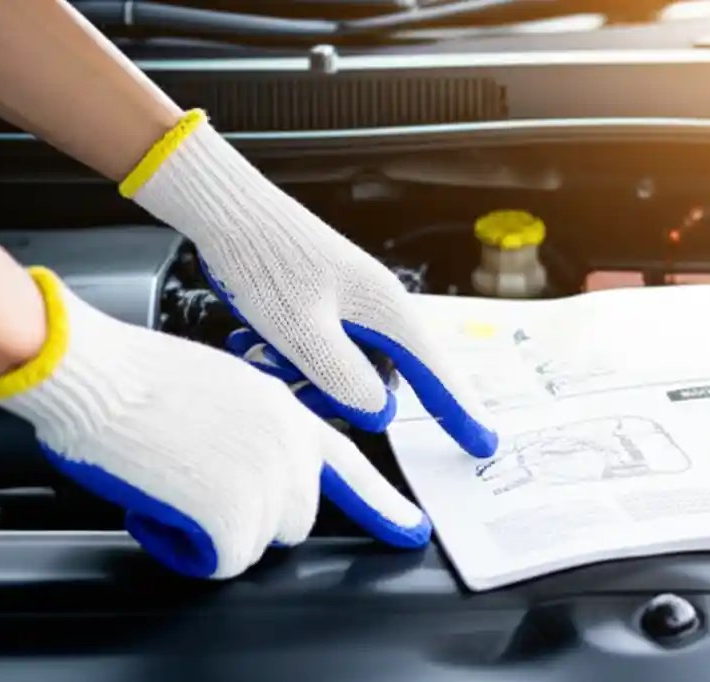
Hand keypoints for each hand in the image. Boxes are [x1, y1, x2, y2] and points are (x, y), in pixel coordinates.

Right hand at [0, 268, 430, 578]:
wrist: (96, 373)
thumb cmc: (135, 379)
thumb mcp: (223, 394)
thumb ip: (255, 434)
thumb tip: (249, 473)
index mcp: (288, 412)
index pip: (350, 465)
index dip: (382, 504)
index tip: (410, 530)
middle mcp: (290, 445)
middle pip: (294, 521)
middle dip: (248, 518)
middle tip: (193, 488)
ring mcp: (268, 480)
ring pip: (256, 544)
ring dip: (212, 531)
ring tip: (170, 486)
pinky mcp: (235, 514)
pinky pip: (220, 563)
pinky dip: (184, 549)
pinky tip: (158, 508)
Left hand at [121, 109, 497, 457]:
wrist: (225, 208)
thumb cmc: (264, 260)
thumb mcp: (302, 332)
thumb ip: (346, 381)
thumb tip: (380, 415)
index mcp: (386, 311)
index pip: (436, 373)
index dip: (459, 412)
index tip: (484, 445)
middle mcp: (375, 309)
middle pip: (376, 381)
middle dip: (332, 395)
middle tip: (285, 382)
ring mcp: (348, 306)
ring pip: (341, 369)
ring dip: (300, 374)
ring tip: (258, 352)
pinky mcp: (321, 305)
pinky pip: (317, 351)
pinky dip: (285, 355)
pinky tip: (252, 340)